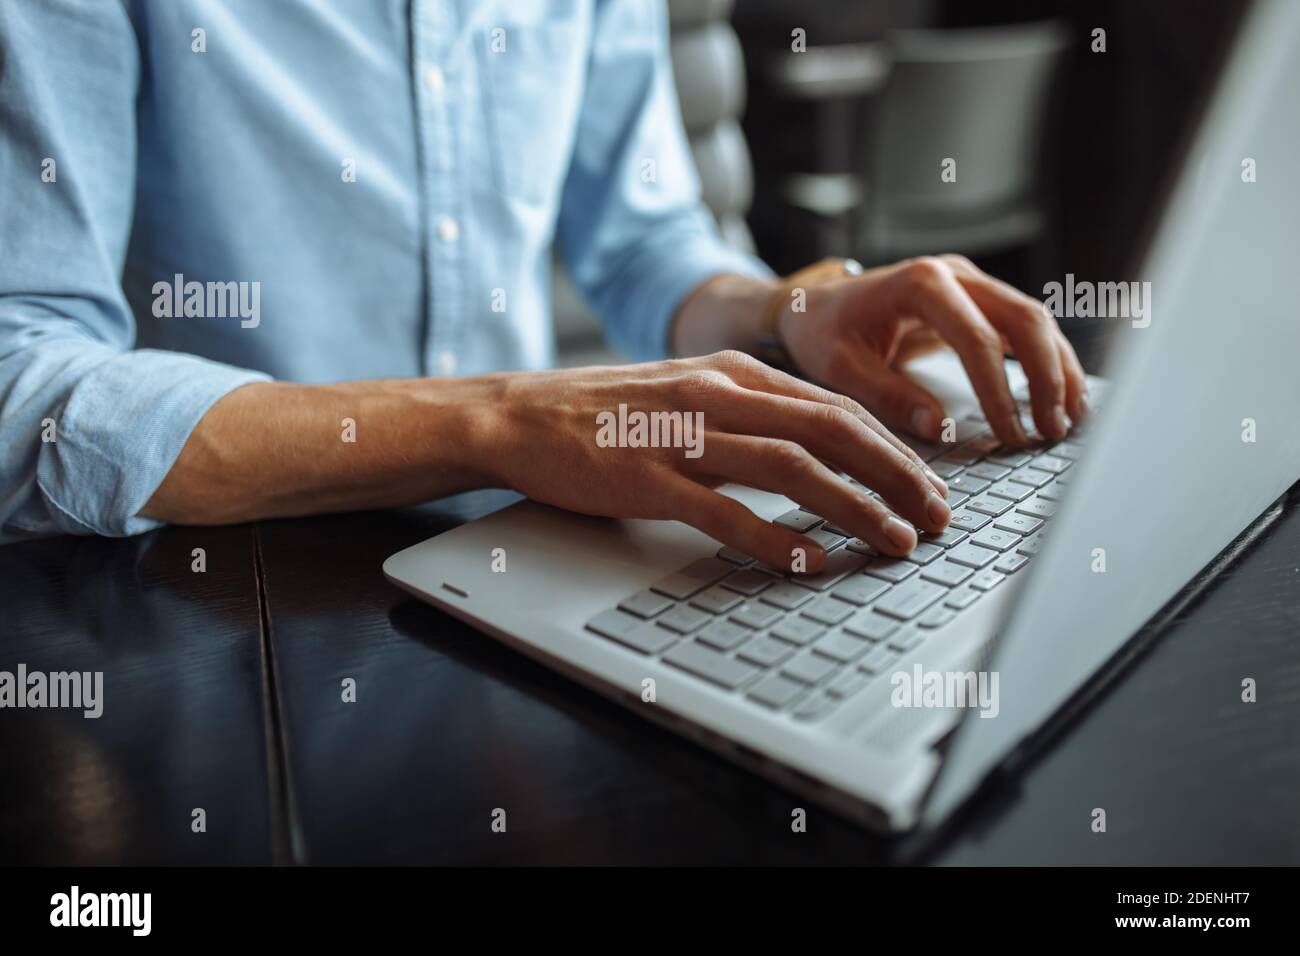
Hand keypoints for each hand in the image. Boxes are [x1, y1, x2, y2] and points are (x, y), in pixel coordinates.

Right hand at [477, 351, 953, 570]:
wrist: (521, 414)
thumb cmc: (608, 411)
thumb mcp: (691, 393)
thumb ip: (752, 413)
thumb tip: (820, 449)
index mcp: (735, 375)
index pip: (837, 407)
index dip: (894, 448)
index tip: (929, 485)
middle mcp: (718, 396)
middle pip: (832, 431)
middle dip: (896, 476)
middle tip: (937, 518)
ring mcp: (682, 436)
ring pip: (792, 466)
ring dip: (854, 507)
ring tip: (894, 541)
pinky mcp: (647, 478)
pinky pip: (723, 509)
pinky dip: (774, 539)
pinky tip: (809, 562)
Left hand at [777, 255, 1088, 446]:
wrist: (817, 304)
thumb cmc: (824, 332)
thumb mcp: (840, 367)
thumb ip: (887, 396)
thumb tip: (939, 430)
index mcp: (920, 283)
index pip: (976, 338)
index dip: (998, 390)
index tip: (1009, 434)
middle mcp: (955, 273)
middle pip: (1025, 320)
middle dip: (1047, 378)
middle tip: (1051, 432)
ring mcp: (972, 283)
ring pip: (1035, 320)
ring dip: (1058, 371)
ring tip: (1067, 422)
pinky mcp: (979, 301)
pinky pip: (1025, 328)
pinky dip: (1048, 362)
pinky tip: (1061, 400)